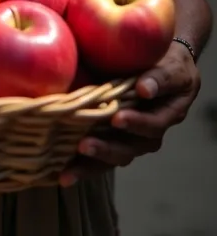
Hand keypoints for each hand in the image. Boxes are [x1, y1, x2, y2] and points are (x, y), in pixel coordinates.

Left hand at [60, 41, 200, 186]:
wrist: (160, 60)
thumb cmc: (167, 61)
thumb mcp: (172, 66)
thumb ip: (161, 77)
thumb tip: (144, 89)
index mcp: (167, 115)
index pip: (152, 124)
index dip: (136, 124)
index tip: (117, 118)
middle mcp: (149, 133)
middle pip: (129, 148)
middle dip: (106, 149)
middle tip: (84, 145)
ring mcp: (130, 138)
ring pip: (112, 157)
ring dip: (91, 164)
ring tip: (68, 170)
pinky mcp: (111, 139)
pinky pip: (99, 158)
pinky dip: (81, 166)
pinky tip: (62, 174)